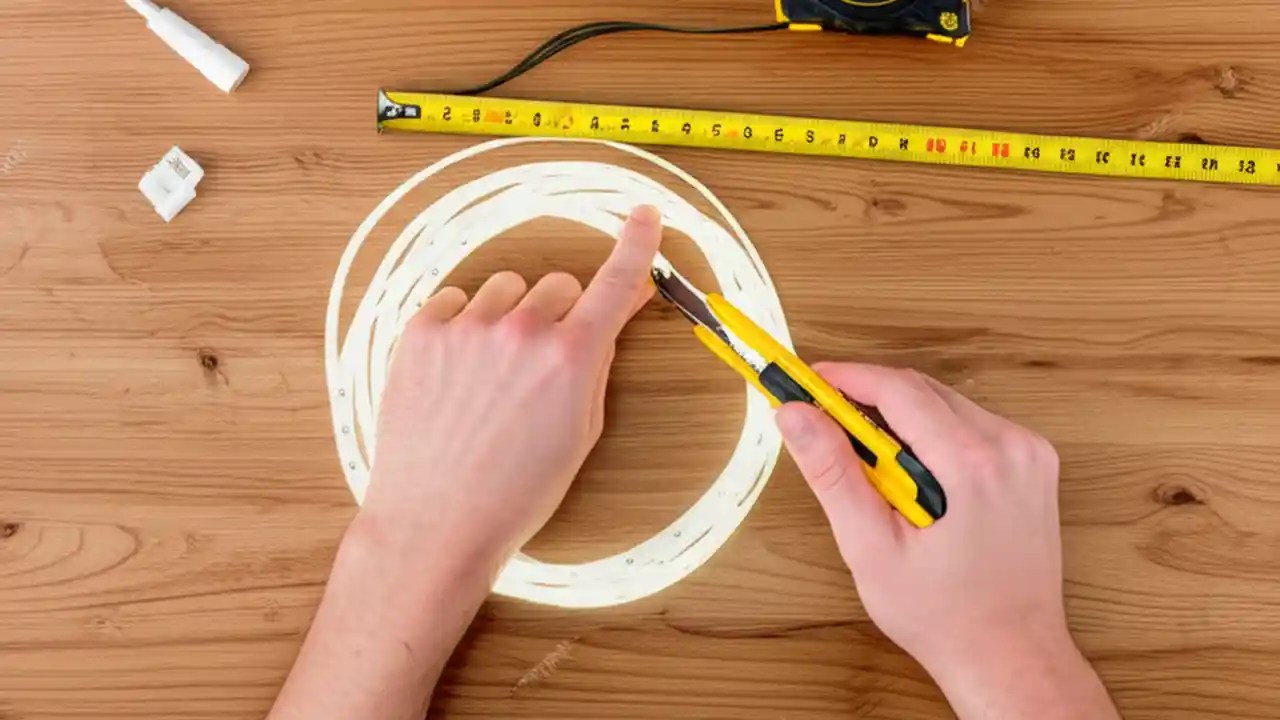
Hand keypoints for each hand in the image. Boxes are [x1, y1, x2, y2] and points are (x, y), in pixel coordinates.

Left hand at [362, 205, 662, 576]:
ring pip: (504, 289)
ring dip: (508, 317)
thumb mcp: (580, 434)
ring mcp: (468, 328)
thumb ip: (596, 367)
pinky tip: (457, 372)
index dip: (638, 244)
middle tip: (543, 360)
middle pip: (557, 286)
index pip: (616, 281)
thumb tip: (606, 322)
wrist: (436, 522)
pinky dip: (462, 324)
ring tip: (491, 374)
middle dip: (559, 313)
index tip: (644, 215)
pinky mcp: (421, 333)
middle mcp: (522, 330)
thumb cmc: (515, 492)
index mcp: (572, 357)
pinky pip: (454, 300)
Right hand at [776, 363, 1117, 718]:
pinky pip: (972, 425)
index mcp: (973, 464)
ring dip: (901, 418)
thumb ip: (832, 473)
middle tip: (821, 420)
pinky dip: (933, 435)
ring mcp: (1029, 454)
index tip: (806, 382)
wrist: (1010, 656)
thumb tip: (795, 416)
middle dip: (867, 398)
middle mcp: (1011, 447)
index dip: (846, 378)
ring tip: (866, 463)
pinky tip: (911, 475)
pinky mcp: (1034, 464)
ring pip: (947, 404)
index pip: (898, 389)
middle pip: (923, 390)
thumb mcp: (870, 548)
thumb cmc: (944, 616)